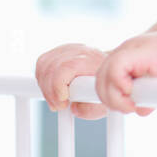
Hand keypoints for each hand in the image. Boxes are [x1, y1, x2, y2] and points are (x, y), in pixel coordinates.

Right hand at [35, 42, 152, 118]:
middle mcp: (80, 50)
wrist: (113, 71)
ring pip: (44, 63)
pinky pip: (42, 62)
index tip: (63, 102)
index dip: (58, 87)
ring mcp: (69, 48)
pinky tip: (51, 88)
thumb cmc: (108, 88)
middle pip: (52, 67)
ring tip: (56, 99)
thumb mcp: (104, 104)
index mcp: (92, 60)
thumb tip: (73, 108)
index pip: (66, 67)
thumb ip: (89, 109)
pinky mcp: (60, 50)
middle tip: (59, 105)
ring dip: (44, 85)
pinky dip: (42, 77)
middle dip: (50, 92)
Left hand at [95, 28, 156, 114]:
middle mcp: (124, 51)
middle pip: (99, 80)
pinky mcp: (134, 51)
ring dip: (114, 97)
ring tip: (130, 104)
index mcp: (129, 58)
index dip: (112, 96)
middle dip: (111, 100)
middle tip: (129, 107)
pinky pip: (113, 70)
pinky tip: (133, 91)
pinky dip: (119, 85)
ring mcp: (127, 49)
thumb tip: (141, 110)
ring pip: (102, 77)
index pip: (106, 80)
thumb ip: (148, 93)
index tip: (127, 106)